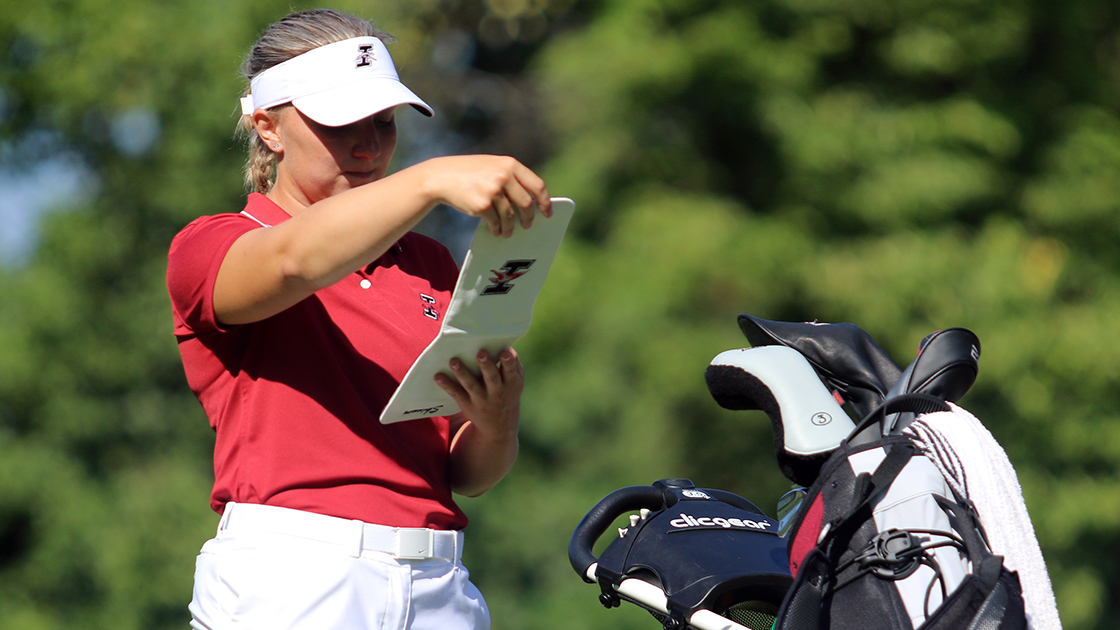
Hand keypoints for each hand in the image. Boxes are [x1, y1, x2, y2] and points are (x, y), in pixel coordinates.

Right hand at [420, 155, 551, 236]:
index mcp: (510, 164)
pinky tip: (496, 231)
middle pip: (526, 203)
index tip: (548, 213)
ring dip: (510, 227)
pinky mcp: (482, 204)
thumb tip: (531, 202)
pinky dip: (497, 229)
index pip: (537, 185)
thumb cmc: (469, 173)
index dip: (545, 201)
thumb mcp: (492, 166)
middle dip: (528, 218)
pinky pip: (495, 222)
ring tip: (508, 232)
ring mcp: (493, 190)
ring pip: (510, 216)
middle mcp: (504, 176)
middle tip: (528, 225)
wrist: (441, 176)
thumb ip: (510, 177)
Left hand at [435, 348, 522, 436]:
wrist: (499, 428)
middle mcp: (497, 392)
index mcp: (511, 384)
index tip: (504, 352)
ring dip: (462, 373)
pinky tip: (438, 376)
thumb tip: (507, 347)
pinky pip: (456, 394)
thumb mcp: (516, 383)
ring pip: (471, 385)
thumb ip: (514, 366)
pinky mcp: (467, 404)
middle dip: (486, 366)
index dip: (508, 362)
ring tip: (454, 361)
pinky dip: (447, 385)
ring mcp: (481, 399)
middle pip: (491, 378)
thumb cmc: (507, 395)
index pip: (511, 371)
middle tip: (480, 353)